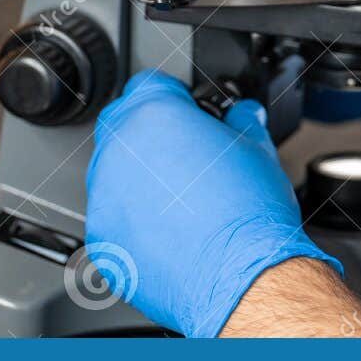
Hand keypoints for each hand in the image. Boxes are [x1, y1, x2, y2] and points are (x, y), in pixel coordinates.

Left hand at [86, 70, 338, 337]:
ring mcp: (105, 199)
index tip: (187, 109)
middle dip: (150, 133)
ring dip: (138, 177)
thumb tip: (243, 115)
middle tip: (185, 153)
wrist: (241, 277)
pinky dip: (133, 220)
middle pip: (122, 124)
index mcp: (155, 116)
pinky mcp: (102, 240)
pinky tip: (169, 230)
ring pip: (112, 173)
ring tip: (180, 198)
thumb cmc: (250, 214)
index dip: (173, 94)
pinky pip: (111, 218)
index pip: (148, 83)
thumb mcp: (258, 148)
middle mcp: (119, 152)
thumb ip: (243, 122)